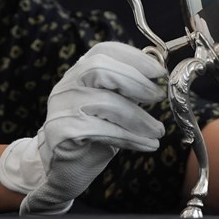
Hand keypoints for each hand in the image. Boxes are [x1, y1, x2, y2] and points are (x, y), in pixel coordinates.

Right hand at [0, 42, 166, 214]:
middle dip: (136, 81)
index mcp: (80, 72)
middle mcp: (67, 84)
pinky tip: (147, 144)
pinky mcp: (62, 131)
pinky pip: (101, 130)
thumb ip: (127, 91)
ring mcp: (62, 107)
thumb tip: (158, 80)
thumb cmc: (90, 135)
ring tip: (157, 130)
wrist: (58, 167)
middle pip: (100, 68)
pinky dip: (129, 137)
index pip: (104, 51)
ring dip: (138, 116)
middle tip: (159, 98)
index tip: (159, 73)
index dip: (134, 58)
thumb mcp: (112, 108)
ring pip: (104, 101)